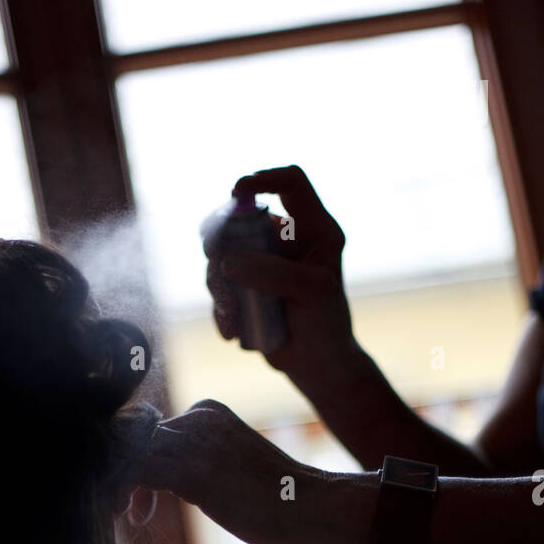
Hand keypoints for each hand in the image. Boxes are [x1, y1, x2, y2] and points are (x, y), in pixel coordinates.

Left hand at [133, 398, 315, 543]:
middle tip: (129, 511)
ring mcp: (193, 441)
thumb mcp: (231, 466)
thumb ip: (199, 463)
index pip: (148, 430)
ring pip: (126, 452)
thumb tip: (169, 482)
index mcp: (207, 411)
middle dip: (123, 475)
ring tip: (125, 515)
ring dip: (117, 485)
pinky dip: (120, 492)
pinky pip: (132, 471)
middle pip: (132, 438)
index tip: (142, 502)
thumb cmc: (278, 498)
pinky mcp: (190, 470)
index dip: (136, 462)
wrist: (312, 505)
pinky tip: (128, 515)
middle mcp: (196, 417)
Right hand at [206, 165, 357, 388]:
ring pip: (222, 254)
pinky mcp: (244, 286)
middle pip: (241, 217)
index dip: (264, 178)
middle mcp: (285, 239)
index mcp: (314, 228)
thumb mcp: (311, 294)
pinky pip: (217, 285)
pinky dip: (219, 309)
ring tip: (233, 317)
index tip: (237, 192)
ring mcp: (262, 261)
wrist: (316, 364)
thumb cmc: (326, 325)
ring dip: (220, 286)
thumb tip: (228, 261)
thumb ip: (274, 272)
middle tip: (220, 266)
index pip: (292, 182)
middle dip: (223, 242)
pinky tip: (231, 333)